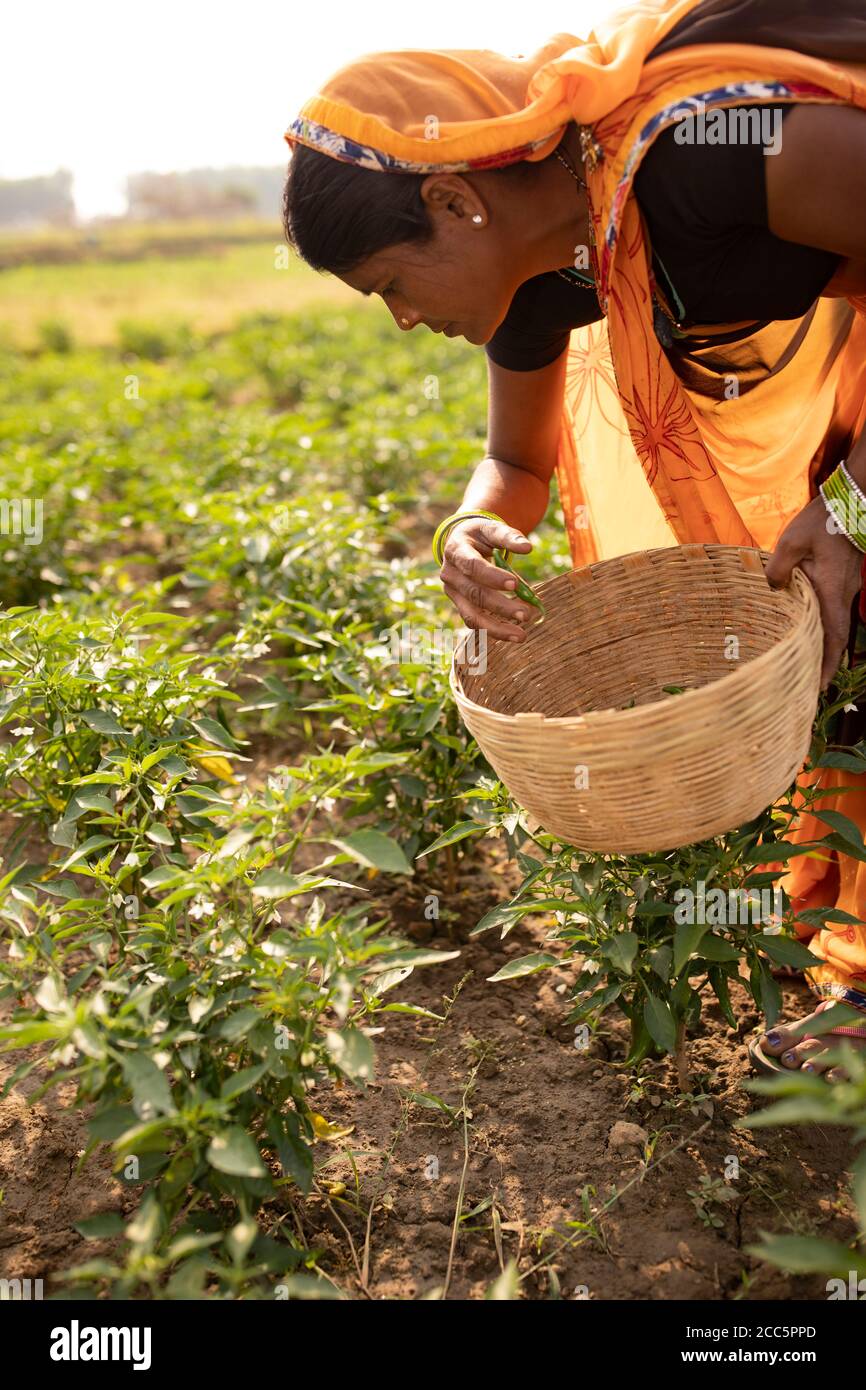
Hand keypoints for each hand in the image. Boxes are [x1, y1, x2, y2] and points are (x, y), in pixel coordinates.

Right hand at [439, 516, 533, 640]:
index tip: (515, 585)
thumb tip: (527, 548)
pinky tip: (513, 634)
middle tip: (527, 614)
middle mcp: (450, 574)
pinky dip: (493, 631)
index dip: (492, 577)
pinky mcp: (460, 605)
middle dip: (501, 606)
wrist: (460, 542)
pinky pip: (474, 622)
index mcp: (456, 551)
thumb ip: (508, 536)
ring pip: (472, 616)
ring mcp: (453, 593)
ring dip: (497, 628)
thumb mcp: (491, 528)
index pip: (472, 566)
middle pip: (475, 594)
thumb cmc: (479, 535)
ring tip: (522, 636)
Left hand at [765, 494, 863, 686]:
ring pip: (835, 622)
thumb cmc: (823, 520)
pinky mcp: (843, 577)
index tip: (818, 688)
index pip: (833, 638)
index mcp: (831, 592)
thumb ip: (778, 569)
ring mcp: (846, 586)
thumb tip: (771, 588)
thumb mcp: (791, 542)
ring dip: (822, 642)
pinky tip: (806, 623)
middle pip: (835, 636)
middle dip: (822, 661)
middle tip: (807, 684)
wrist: (853, 498)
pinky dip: (822, 622)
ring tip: (803, 660)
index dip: (825, 665)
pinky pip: (833, 606)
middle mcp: (843, 594)